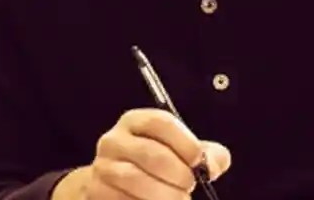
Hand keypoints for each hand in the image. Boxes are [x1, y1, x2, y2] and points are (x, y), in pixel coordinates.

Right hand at [57, 108, 230, 199]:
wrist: (109, 185)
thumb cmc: (150, 165)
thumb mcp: (175, 151)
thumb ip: (202, 153)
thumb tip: (216, 162)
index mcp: (135, 122)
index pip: (161, 123)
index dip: (185, 143)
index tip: (199, 161)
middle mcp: (114, 141)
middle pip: (152, 154)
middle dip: (179, 175)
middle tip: (190, 186)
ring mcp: (103, 168)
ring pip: (137, 180)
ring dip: (165, 196)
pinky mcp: (97, 192)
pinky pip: (125, 199)